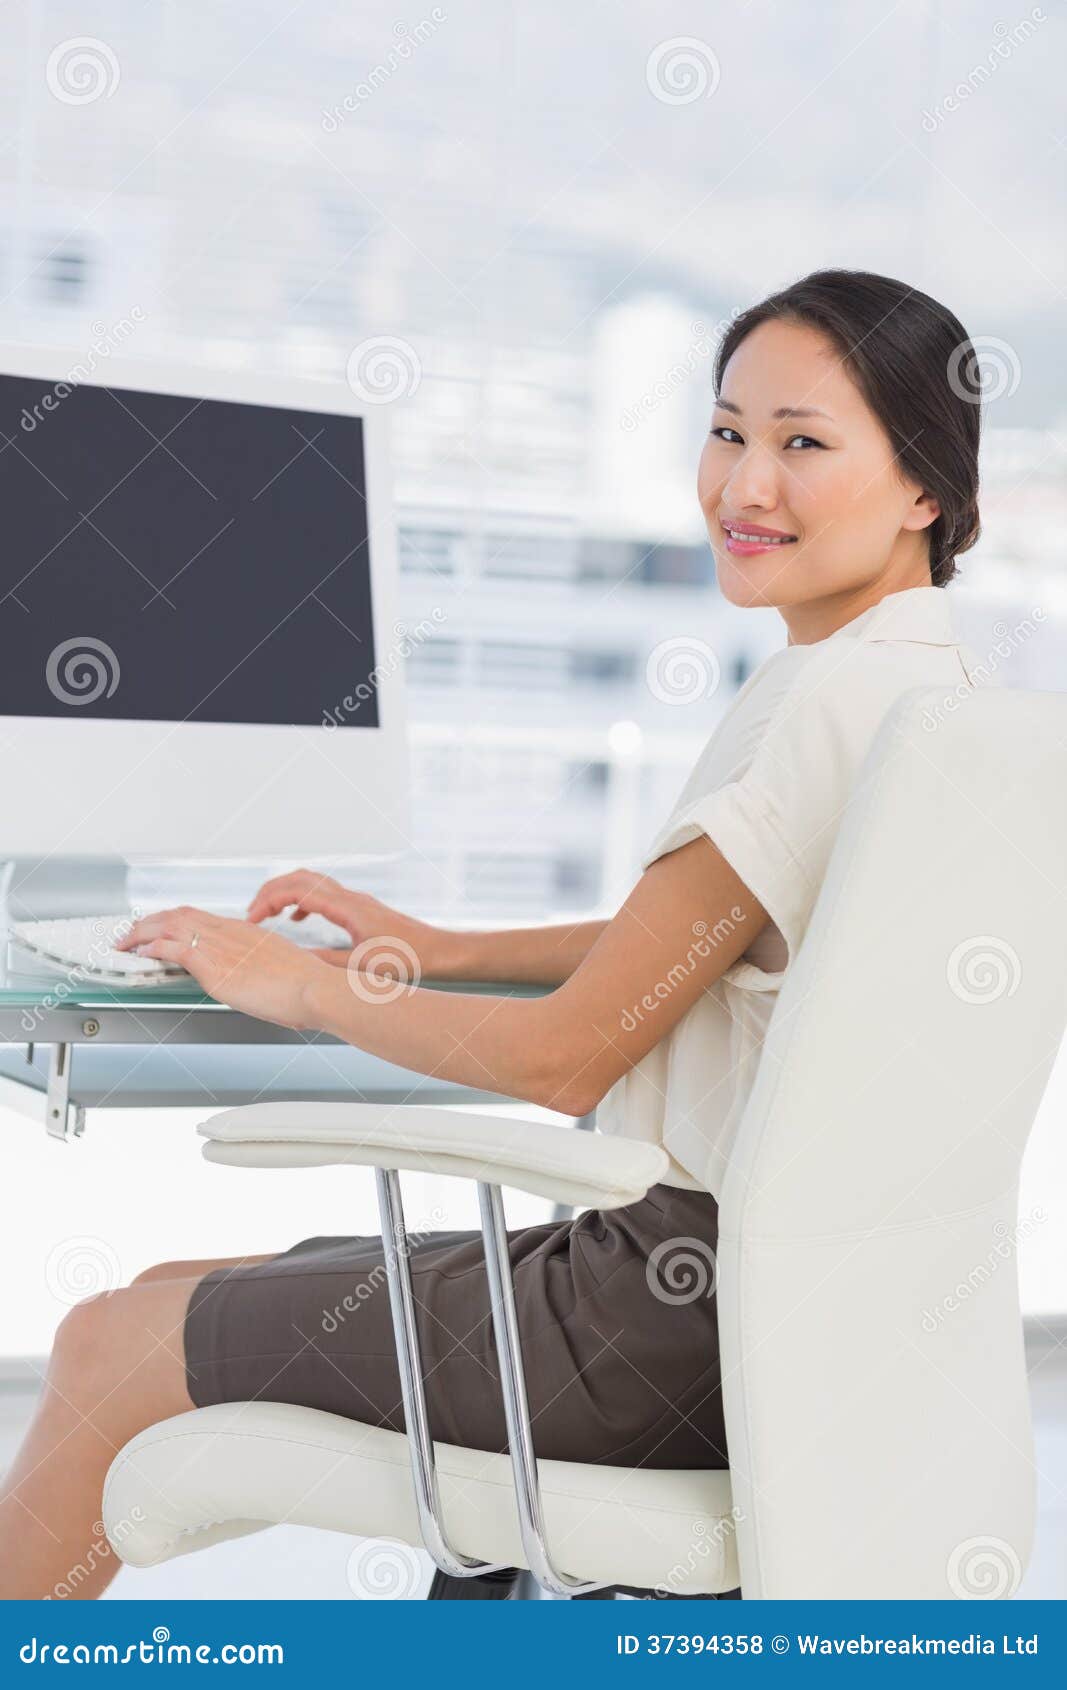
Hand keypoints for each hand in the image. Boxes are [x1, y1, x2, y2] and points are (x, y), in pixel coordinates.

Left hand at [115, 906, 330, 1029]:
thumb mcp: (281, 966)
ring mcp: (221, 948)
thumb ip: (261, 965)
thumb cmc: (306, 984)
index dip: (173, 919)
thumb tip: (256, 977)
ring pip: (169, 926)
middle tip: (132, 932)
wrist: (315, 988)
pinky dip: (152, 948)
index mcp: (245, 931)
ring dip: (141, 932)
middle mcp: (229, 933)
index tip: (159, 926)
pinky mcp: (215, 968)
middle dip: (150, 921)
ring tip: (125, 941)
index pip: (199, 916)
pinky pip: (173, 949)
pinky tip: (141, 954)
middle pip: (179, 914)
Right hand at [245, 868, 445, 978]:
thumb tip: (292, 961)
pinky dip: (302, 900)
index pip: (297, 890)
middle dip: (270, 891)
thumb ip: (326, 964)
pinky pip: (323, 894)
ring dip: (285, 893)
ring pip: (311, 882)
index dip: (268, 900)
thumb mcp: (362, 969)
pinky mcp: (360, 909)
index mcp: (347, 907)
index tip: (251, 920)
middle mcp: (350, 897)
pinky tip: (297, 920)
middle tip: (250, 915)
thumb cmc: (409, 958)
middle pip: (300, 877)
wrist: (440, 951)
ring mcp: (356, 901)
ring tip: (266, 915)